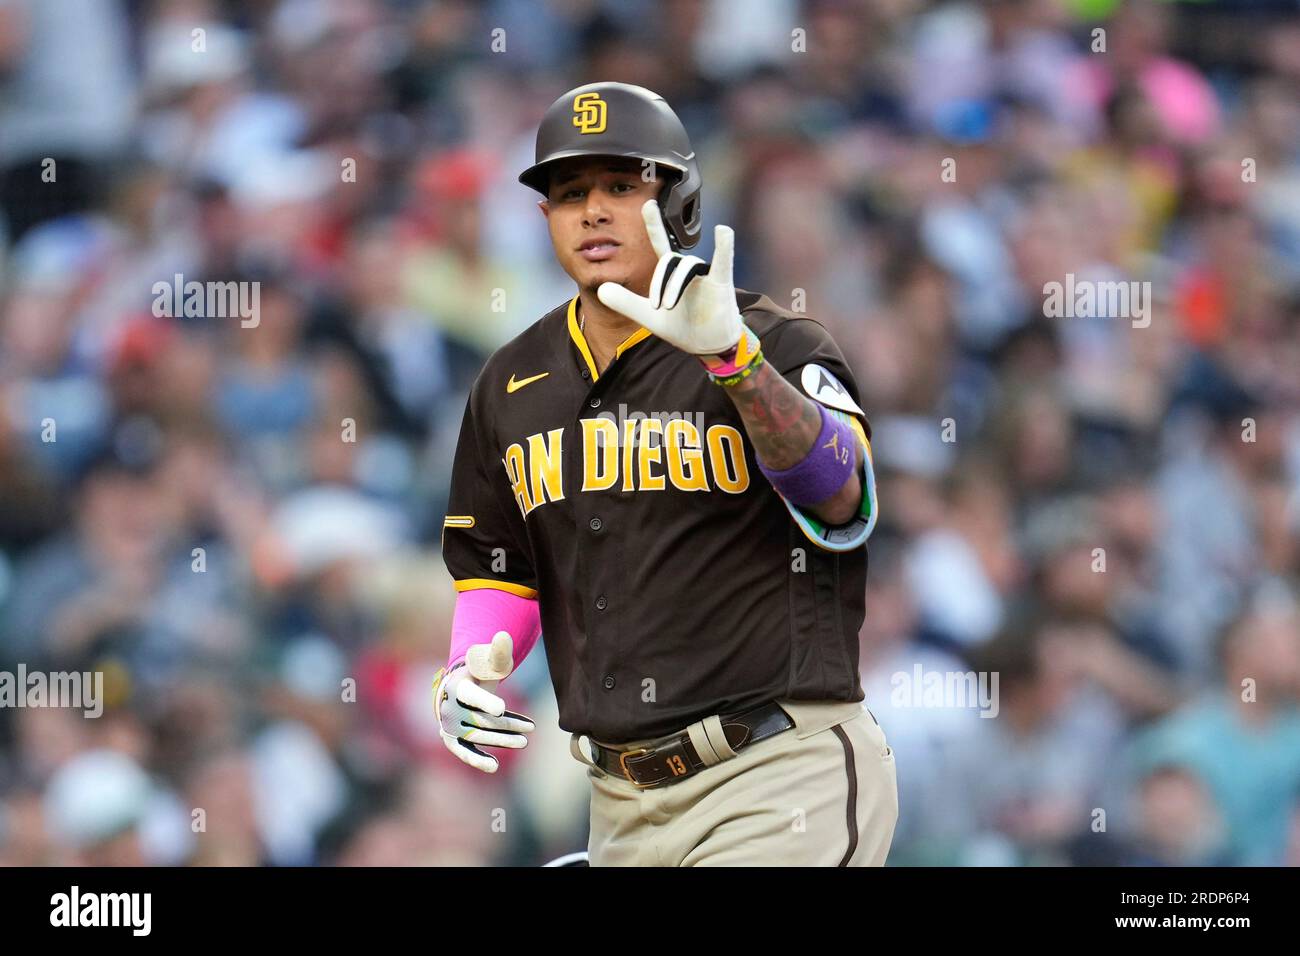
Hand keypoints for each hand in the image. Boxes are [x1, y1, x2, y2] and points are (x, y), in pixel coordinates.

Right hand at [432, 631, 534, 772]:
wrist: (460, 687)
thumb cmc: (478, 671)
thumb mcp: (488, 660)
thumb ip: (498, 652)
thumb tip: (504, 636)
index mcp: (456, 685)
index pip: (471, 695)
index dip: (485, 701)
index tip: (500, 709)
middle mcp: (449, 708)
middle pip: (479, 719)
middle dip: (505, 726)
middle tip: (528, 732)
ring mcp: (450, 725)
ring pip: (477, 735)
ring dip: (502, 740)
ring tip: (524, 741)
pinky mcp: (453, 739)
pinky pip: (464, 751)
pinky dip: (477, 760)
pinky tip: (493, 767)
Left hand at [596, 200, 743, 355]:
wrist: (706, 347)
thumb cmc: (682, 327)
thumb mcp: (648, 316)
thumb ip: (625, 302)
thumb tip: (601, 289)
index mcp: (672, 273)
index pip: (661, 244)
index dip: (654, 224)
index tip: (647, 204)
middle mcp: (689, 269)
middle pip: (670, 261)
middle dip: (660, 283)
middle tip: (657, 307)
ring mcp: (706, 275)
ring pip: (687, 267)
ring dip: (675, 286)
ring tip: (668, 307)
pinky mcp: (721, 283)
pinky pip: (723, 260)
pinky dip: (724, 245)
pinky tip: (723, 231)